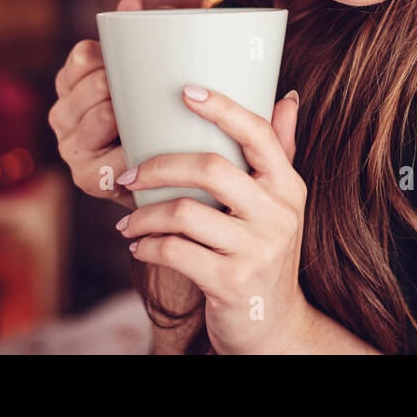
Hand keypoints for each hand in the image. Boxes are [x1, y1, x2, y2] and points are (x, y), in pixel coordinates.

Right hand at [48, 0, 143, 207]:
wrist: (166, 172)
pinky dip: (134, 152)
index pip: (83, 57)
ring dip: (133, 116)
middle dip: (126, 86)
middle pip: (95, 84)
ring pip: (102, 115)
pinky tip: (149, 148)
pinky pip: (112, 156)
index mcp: (70, 84)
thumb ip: (139, 30)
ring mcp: (71, 149)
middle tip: (157, 94)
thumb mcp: (146, 71)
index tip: (137, 64)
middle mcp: (61, 115)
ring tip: (157, 118)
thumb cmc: (155, 111)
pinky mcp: (86, 179)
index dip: (111, 57)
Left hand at [115, 85, 313, 354]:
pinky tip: (138, 245)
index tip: (186, 91)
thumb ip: (280, 151)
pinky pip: (176, 252)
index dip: (223, 108)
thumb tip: (286, 97)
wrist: (275, 325)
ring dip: (144, 214)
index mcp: (289, 186)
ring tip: (127, 219)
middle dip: (159, 166)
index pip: (259, 135)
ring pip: (185, 213)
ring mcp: (257, 250)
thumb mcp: (281, 204)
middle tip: (130, 173)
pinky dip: (148, 246)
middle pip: (211, 169)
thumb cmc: (267, 254)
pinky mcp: (232, 283)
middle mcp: (278, 214)